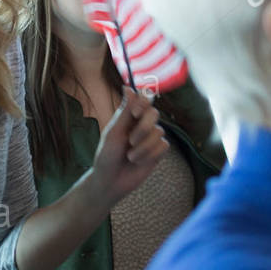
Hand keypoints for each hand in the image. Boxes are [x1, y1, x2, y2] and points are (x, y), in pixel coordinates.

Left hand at [88, 87, 168, 207]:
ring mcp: (151, 138)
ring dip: (143, 147)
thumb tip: (128, 87)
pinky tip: (139, 162)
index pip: (145, 98)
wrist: (111, 181)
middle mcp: (142, 124)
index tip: (136, 113)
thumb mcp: (114, 132)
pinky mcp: (158, 151)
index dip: (145, 101)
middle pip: (154, 114)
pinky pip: (163, 145)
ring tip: (130, 156)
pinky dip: (149, 154)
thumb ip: (125, 111)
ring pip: (159, 132)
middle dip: (143, 128)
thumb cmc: (107, 156)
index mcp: (129, 116)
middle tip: (130, 141)